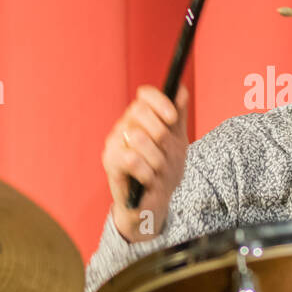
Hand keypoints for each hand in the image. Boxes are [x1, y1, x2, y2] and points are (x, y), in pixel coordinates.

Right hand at [103, 85, 189, 241]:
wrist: (154, 202)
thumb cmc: (165, 170)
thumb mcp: (177, 142)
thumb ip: (179, 116)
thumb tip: (181, 89)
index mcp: (143, 117)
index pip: (146, 95)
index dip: (160, 102)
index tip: (172, 118)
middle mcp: (126, 124)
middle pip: (140, 111)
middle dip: (160, 134)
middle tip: (166, 153)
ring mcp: (115, 140)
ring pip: (138, 136)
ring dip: (156, 159)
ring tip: (157, 171)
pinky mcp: (110, 160)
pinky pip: (132, 158)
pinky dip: (146, 172)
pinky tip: (147, 180)